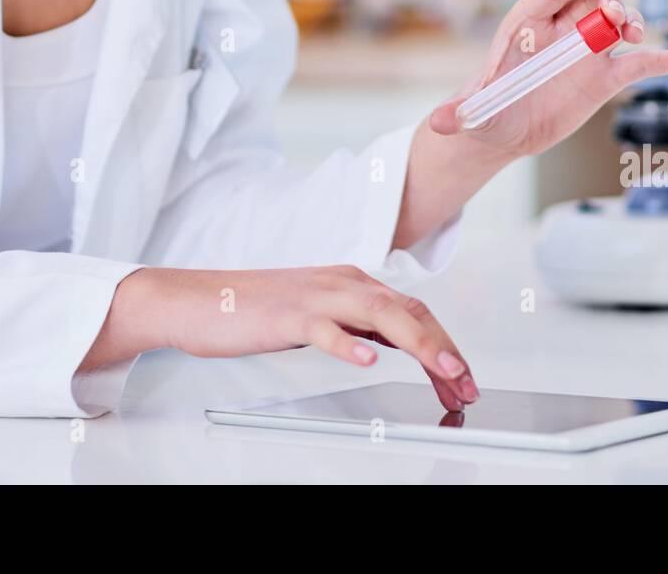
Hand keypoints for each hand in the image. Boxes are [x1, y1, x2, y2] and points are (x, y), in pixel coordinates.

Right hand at [154, 264, 477, 411]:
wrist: (201, 300)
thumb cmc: (257, 309)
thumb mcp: (320, 316)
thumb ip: (356, 324)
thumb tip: (392, 344)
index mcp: (352, 283)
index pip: (413, 312)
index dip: (444, 344)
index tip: (461, 378)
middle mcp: (342, 283)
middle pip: (408, 311)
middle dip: (443, 348)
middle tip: (465, 383)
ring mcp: (316, 297)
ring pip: (380, 314)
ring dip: (418, 343)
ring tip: (442, 370)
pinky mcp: (288, 315)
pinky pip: (324, 329)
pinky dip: (348, 345)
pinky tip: (367, 362)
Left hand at [429, 0, 667, 159]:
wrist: (506, 130)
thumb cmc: (485, 111)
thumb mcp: (473, 114)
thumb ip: (458, 115)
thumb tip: (438, 123)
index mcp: (526, 26)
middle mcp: (560, 31)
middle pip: (588, 0)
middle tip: (614, 13)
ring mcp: (585, 51)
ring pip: (614, 25)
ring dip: (630, 22)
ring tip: (636, 34)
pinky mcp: (604, 77)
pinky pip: (637, 63)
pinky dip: (660, 60)